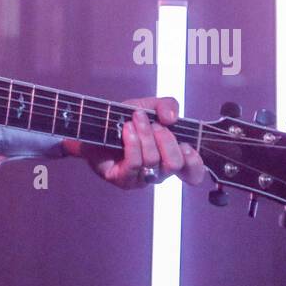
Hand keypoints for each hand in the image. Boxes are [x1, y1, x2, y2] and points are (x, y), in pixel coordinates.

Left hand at [63, 96, 206, 189]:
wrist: (91, 126)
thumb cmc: (122, 119)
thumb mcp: (148, 105)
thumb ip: (166, 105)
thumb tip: (172, 118)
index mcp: (169, 157)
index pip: (192, 173)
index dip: (195, 162)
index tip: (186, 145)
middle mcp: (157, 172)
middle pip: (174, 164)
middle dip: (165, 138)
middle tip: (153, 123)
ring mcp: (140, 179)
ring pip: (153, 160)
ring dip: (145, 134)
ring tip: (133, 120)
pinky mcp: (123, 180)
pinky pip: (134, 164)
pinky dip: (133, 142)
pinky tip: (127, 129)